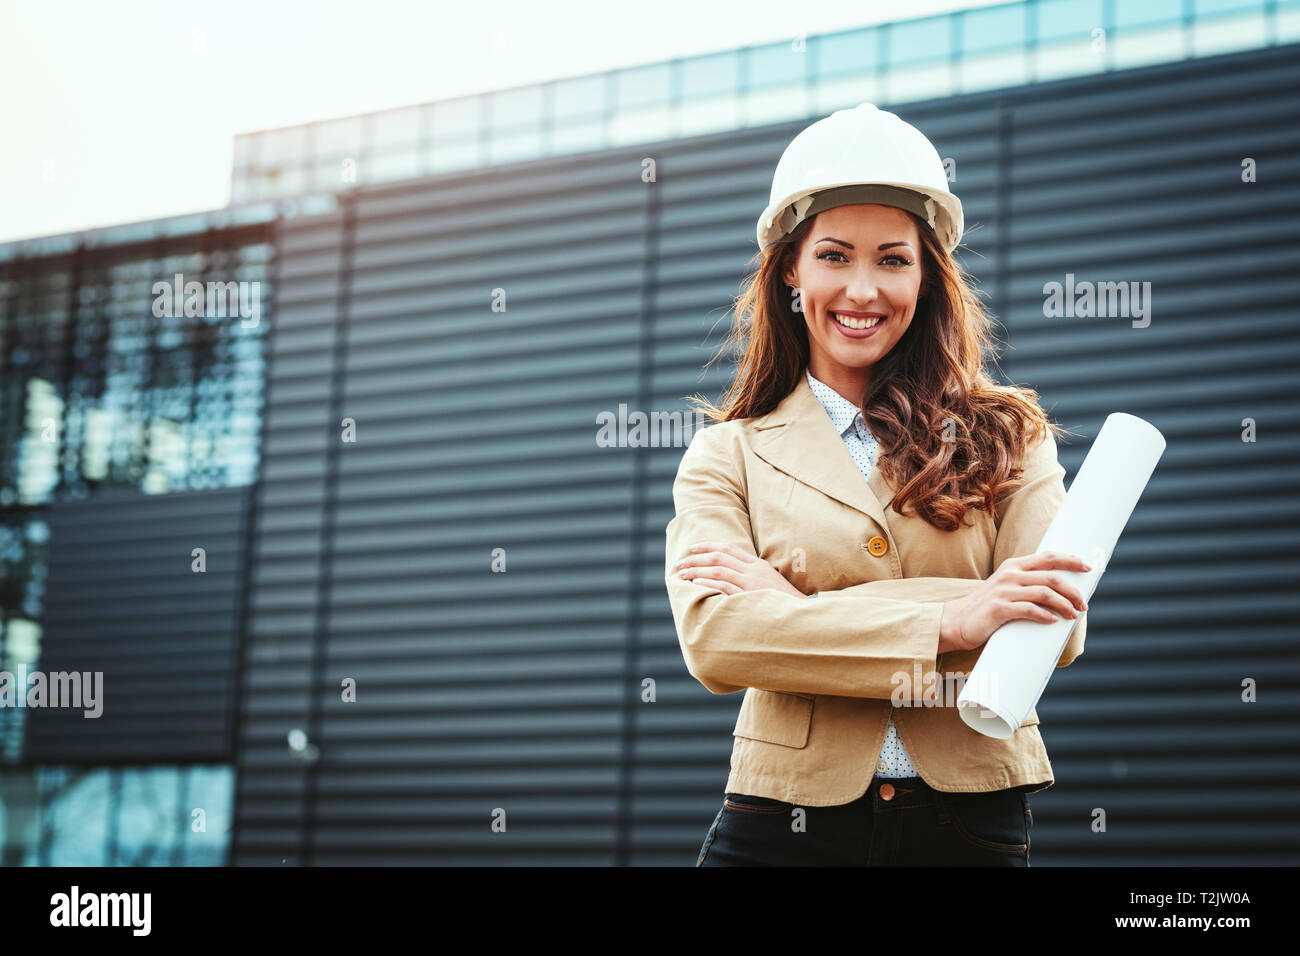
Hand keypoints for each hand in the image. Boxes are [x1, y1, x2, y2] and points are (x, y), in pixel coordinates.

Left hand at [673, 541, 807, 599]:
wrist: (803, 613)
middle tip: (680, 563)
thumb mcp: (769, 584)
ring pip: (718, 571)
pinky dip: (708, 584)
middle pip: (719, 557)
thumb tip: (733, 577)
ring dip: (697, 571)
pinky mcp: (750, 596)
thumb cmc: (785, 602)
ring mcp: (751, 583)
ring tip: (683, 574)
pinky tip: (695, 584)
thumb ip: (752, 577)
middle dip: (696, 558)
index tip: (693, 549)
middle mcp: (753, 570)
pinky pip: (724, 587)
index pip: (729, 549)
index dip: (708, 546)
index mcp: (757, 564)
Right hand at [939, 550, 1090, 654]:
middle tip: (1084, 604)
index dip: (1071, 560)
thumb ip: (1026, 583)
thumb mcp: (1005, 587)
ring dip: (1065, 605)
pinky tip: (1052, 621)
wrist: (956, 621)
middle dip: (1073, 590)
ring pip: (1045, 593)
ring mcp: (1004, 591)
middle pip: (1052, 577)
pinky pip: (1030, 610)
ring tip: (1072, 615)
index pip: (1048, 556)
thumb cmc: (985, 607)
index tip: (1088, 567)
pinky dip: (1046, 616)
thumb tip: (1059, 591)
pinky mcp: (999, 609)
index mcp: (1013, 566)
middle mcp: (1009, 575)